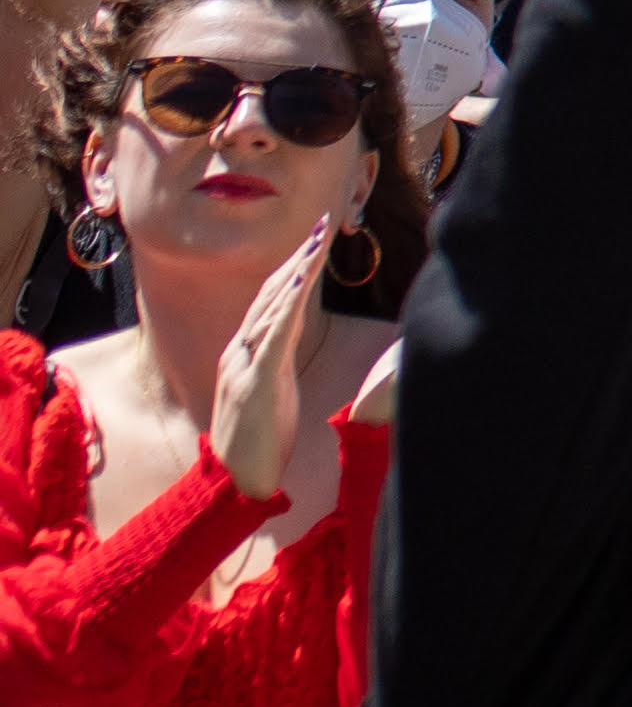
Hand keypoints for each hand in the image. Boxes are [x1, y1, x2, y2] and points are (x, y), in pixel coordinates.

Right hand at [204, 222, 339, 501]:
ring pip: (270, 310)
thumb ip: (277, 361)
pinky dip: (285, 308)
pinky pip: (272, 339)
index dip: (292, 270)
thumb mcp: (275, 390)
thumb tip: (289, 337)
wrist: (236, 480)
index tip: (313, 240)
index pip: (272, 302)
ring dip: (294, 275)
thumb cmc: (261, 439)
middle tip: (319, 226)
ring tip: (315, 243)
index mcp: (248, 354)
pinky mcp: (254, 384)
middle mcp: (241, 353)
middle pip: (270, 296)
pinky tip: (299, 285)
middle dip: (296, 260)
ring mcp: (243, 367)